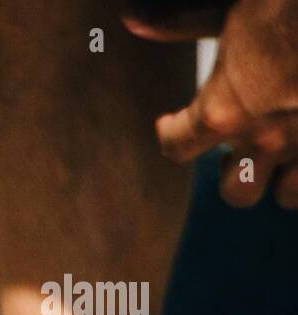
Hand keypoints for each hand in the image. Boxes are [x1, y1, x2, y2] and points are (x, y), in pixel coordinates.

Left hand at [125, 0, 297, 207]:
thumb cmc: (286, 3)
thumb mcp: (232, 11)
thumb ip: (184, 24)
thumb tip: (132, 19)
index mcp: (226, 111)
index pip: (177, 146)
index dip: (170, 134)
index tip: (170, 124)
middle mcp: (268, 139)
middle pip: (237, 192)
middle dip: (234, 173)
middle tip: (236, 149)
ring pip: (289, 195)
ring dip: (283, 178)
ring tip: (283, 153)